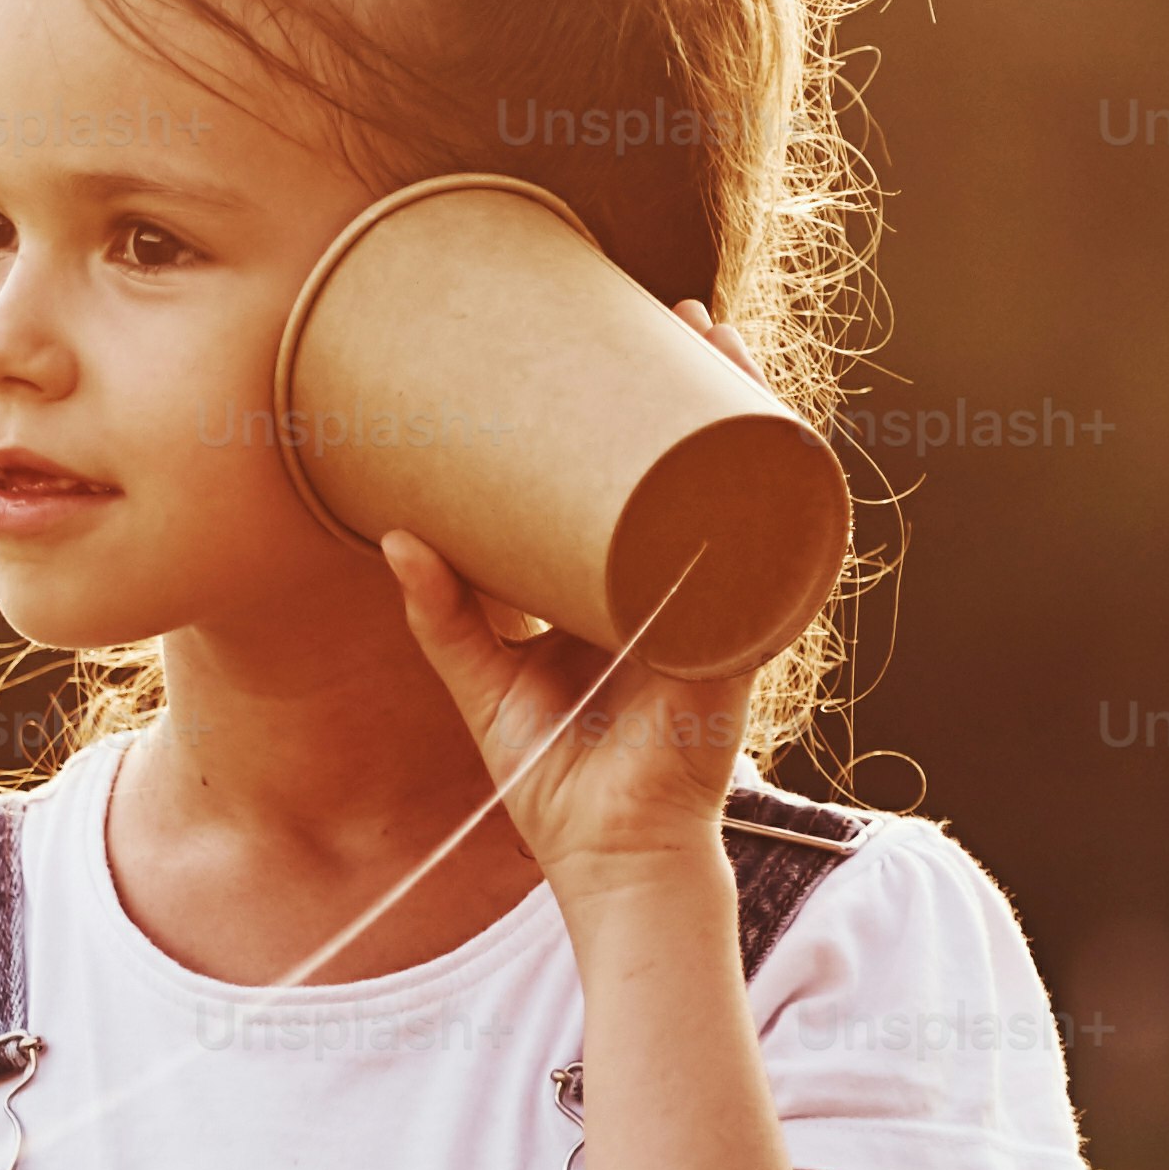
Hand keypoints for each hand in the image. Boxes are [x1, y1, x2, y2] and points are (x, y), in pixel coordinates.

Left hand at [377, 300, 775, 889]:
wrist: (608, 858)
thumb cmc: (557, 780)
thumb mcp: (485, 683)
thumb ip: (444, 613)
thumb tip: (396, 535)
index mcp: (631, 592)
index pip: (646, 485)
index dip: (639, 417)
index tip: (611, 344)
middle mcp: (685, 589)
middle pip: (708, 469)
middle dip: (706, 387)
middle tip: (678, 312)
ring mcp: (719, 609)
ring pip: (748, 492)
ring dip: (746, 416)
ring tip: (721, 345)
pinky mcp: (739, 641)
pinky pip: (768, 558)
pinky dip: (773, 501)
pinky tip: (772, 441)